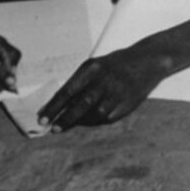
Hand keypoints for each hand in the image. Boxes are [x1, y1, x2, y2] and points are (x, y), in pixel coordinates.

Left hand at [38, 41, 168, 129]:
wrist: (147, 61)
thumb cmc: (114, 65)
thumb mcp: (94, 67)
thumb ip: (78, 83)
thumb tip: (57, 104)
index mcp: (92, 68)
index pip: (68, 90)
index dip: (54, 107)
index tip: (42, 118)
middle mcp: (104, 81)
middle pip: (80, 105)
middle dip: (64, 119)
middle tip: (53, 128)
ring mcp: (116, 93)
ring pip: (93, 114)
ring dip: (80, 122)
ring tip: (68, 124)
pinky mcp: (126, 104)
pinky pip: (106, 118)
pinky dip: (95, 120)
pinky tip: (89, 119)